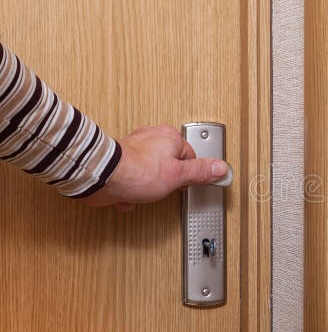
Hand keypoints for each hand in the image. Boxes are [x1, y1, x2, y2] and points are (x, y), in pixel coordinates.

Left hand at [80, 124, 229, 211]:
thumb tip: (221, 168)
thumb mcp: (179, 176)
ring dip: (147, 186)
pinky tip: (130, 194)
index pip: (190, 157)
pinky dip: (132, 188)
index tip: (183, 184)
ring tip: (144, 190)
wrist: (102, 178)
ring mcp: (134, 148)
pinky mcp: (120, 161)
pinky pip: (133, 177)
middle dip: (166, 180)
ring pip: (150, 171)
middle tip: (162, 187)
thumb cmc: (137, 173)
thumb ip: (201, 172)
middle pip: (170, 163)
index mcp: (169, 137)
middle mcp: (151, 137)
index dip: (188, 175)